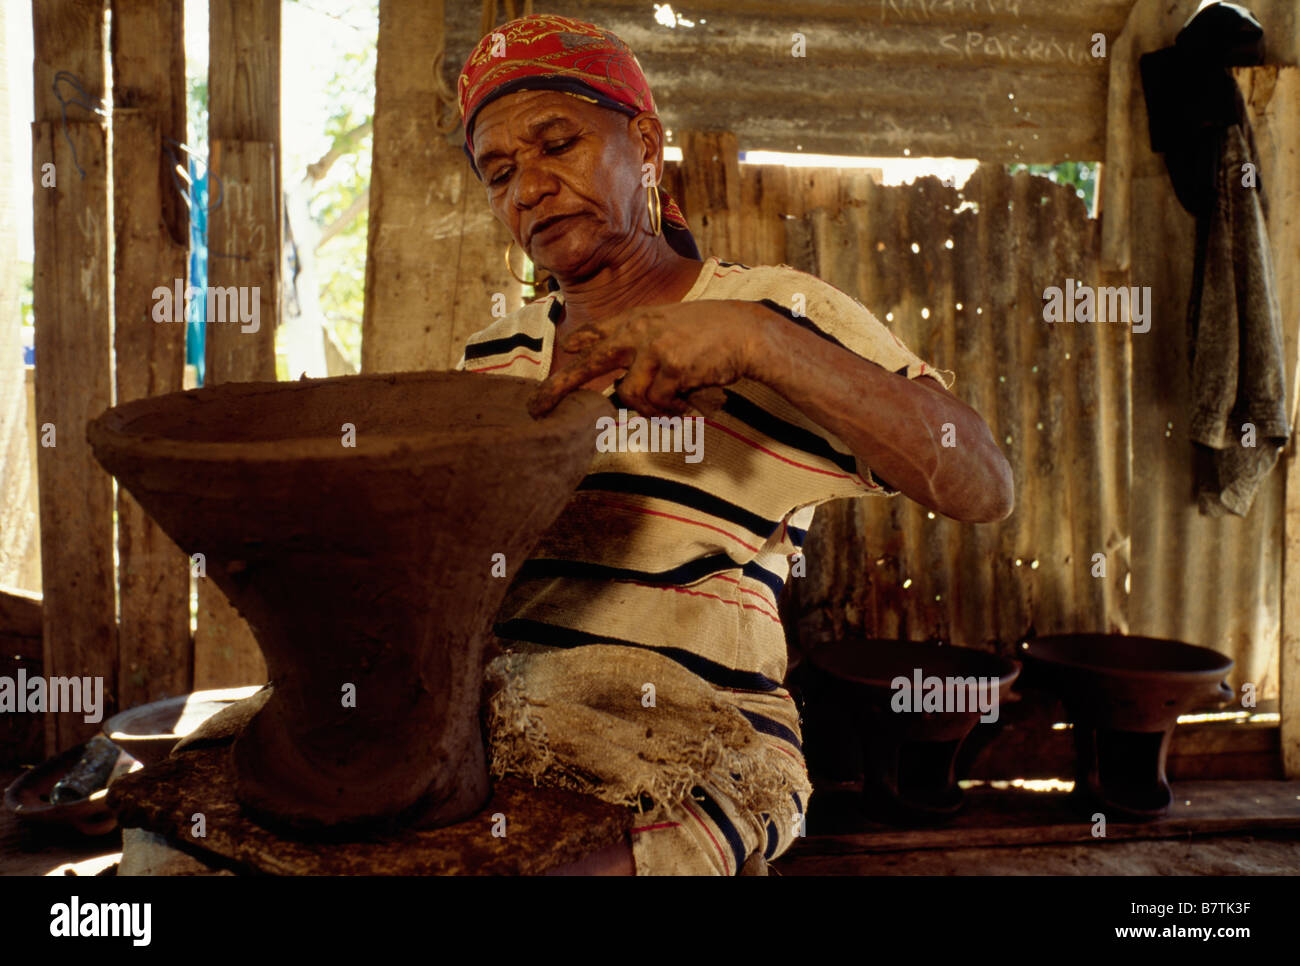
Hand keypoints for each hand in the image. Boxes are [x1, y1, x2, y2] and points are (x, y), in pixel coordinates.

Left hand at [527, 300, 760, 418]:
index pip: (597, 331)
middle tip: (536, 407)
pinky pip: (658, 402)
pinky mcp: (671, 366)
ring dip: (653, 411)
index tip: (564, 354)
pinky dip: (674, 411)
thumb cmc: (713, 334)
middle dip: (558, 387)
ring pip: (631, 396)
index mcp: (638, 319)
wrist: (747, 332)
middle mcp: (639, 331)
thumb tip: (623, 381)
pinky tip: (692, 405)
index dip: (578, 344)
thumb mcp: (672, 325)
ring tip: (678, 409)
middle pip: (590, 362)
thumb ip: (645, 342)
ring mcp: (653, 347)